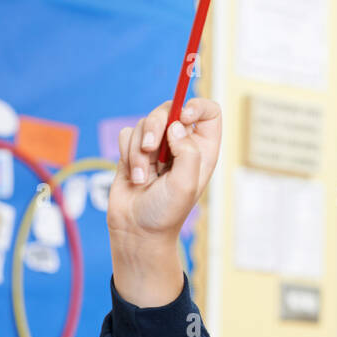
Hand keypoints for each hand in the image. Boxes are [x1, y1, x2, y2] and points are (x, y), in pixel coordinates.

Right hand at [107, 97, 220, 242]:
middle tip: (151, 148)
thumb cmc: (166, 212)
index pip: (209, 113)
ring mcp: (157, 147)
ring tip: (143, 178)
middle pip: (170, 109)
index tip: (183, 116)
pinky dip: (127, 153)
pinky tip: (134, 176)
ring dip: (139, 150)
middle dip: (155, 124)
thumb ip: (187, 151)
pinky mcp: (135, 151)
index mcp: (202, 151)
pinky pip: (127, 134)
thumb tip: (175, 125)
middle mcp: (181, 144)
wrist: (136, 230)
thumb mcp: (185, 184)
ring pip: (145, 123)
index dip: (197, 106)